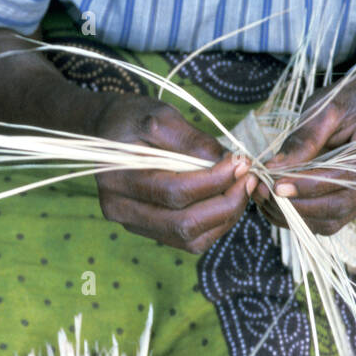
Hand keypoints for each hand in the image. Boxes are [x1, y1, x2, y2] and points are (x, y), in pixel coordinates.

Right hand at [92, 94, 252, 253]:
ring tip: (242, 189)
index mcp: (119, 179)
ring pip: (189, 239)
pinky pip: (188, 240)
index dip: (215, 180)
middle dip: (226, 203)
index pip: (175, 192)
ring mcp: (133, 224)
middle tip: (249, 179)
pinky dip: (214, 224)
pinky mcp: (149, 230)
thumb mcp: (159, 115)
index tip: (241, 162)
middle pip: (184, 223)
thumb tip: (224, 161)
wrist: (106, 131)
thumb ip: (189, 139)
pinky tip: (226, 200)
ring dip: (224, 217)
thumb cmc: (132, 119)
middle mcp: (121, 210)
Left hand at [253, 76, 355, 235]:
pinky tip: (275, 202)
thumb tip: (274, 168)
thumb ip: (303, 139)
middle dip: (296, 204)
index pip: (345, 178)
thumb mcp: (326, 109)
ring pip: (330, 220)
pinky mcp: (354, 203)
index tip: (275, 185)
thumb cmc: (349, 100)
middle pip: (337, 205)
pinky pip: (326, 219)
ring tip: (263, 197)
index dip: (309, 185)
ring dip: (293, 215)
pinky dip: (298, 216)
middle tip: (262, 192)